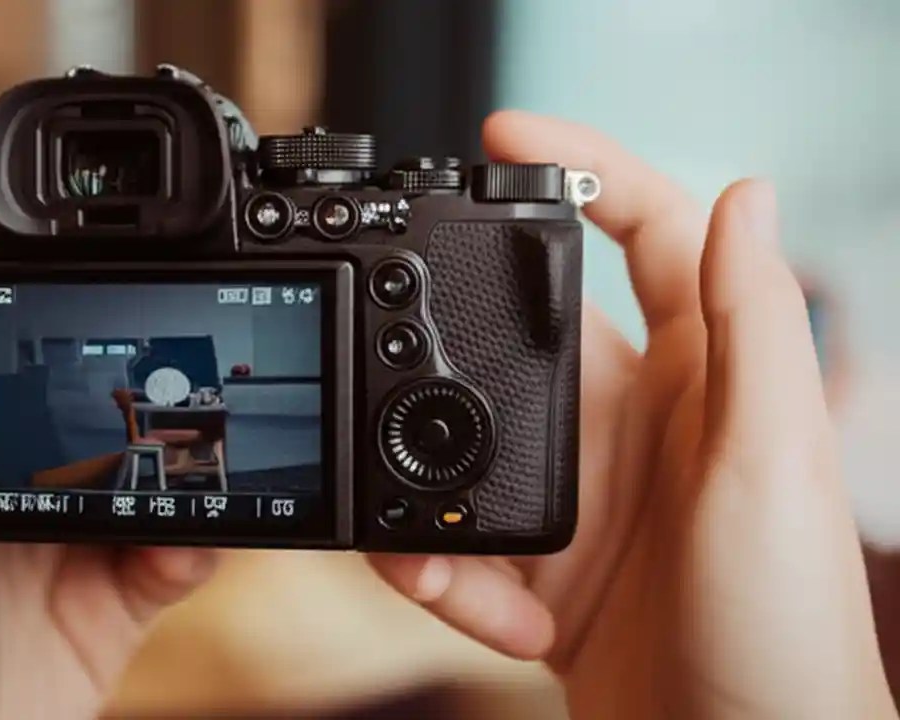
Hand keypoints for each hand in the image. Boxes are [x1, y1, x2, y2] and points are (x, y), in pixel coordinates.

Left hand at [0, 211, 216, 719]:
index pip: (37, 368)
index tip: (128, 295)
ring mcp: (75, 551)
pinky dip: (199, 548)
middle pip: (113, 423)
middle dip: (162, 402)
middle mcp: (25, 489)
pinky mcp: (115, 610)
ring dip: (193, 474)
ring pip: (161, 486)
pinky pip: (180, 562)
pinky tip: (186, 545)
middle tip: (198, 382)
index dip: (86, 332)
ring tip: (207, 463)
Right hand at [370, 112, 896, 718]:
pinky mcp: (547, 566)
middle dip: (451, 348)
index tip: (503, 137)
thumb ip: (753, 325)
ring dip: (428, 492)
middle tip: (392, 348)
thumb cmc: (785, 627)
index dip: (581, 167)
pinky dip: (448, 572)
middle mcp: (639, 424)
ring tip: (430, 553)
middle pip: (520, 340)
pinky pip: (462, 538)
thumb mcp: (771, 462)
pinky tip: (485, 613)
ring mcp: (586, 495)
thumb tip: (741, 191)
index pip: (645, 235)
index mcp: (705, 376)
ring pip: (467, 445)